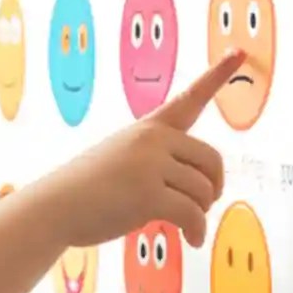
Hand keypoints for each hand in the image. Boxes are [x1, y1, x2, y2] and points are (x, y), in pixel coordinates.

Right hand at [36, 49, 247, 248]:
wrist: (53, 207)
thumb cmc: (83, 190)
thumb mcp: (119, 159)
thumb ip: (157, 163)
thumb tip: (197, 195)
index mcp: (147, 128)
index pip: (189, 97)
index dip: (218, 73)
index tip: (240, 51)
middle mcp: (151, 140)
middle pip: (212, 160)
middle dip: (213, 186)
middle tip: (201, 205)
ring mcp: (150, 165)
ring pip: (204, 191)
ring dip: (199, 212)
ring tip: (182, 224)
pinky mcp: (149, 195)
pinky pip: (193, 214)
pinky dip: (196, 232)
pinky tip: (190, 241)